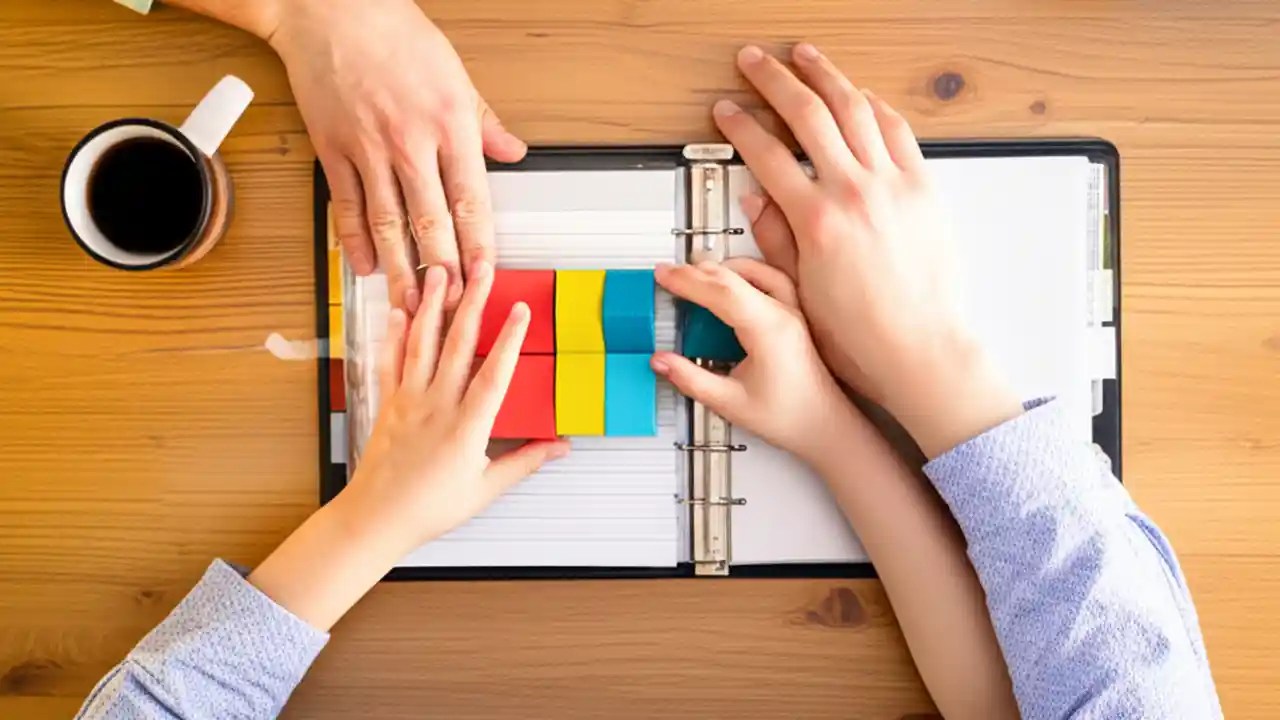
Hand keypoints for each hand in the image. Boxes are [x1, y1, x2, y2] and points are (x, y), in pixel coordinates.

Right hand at [269, 0, 526, 311]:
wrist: (331, 10)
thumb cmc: (395, 34)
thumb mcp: (455, 74)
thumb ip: (484, 122)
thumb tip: (513, 153)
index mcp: (449, 123)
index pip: (471, 199)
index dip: (479, 245)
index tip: (487, 276)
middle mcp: (409, 141)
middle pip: (431, 221)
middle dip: (443, 271)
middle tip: (452, 306)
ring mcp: (368, 149)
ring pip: (388, 223)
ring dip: (401, 269)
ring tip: (411, 304)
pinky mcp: (333, 150)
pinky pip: (347, 207)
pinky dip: (355, 242)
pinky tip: (366, 267)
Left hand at [342, 262, 569, 552]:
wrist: (377, 517)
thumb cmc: (429, 508)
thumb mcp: (486, 488)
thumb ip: (524, 462)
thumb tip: (558, 448)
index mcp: (466, 425)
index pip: (494, 373)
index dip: (509, 339)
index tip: (520, 311)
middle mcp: (437, 404)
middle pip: (458, 343)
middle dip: (472, 301)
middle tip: (481, 270)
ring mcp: (409, 400)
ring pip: (422, 343)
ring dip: (432, 305)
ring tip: (439, 274)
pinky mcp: (389, 403)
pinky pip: (392, 360)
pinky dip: (396, 334)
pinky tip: (400, 311)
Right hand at [650, 259, 860, 466]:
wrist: (827, 428)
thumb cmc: (791, 418)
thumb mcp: (730, 402)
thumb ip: (690, 378)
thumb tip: (663, 361)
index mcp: (769, 329)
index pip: (721, 291)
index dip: (687, 280)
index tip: (664, 275)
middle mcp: (784, 314)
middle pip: (736, 276)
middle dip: (698, 271)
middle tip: (670, 274)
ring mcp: (792, 313)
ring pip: (757, 271)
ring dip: (724, 268)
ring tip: (696, 273)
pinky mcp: (795, 318)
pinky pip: (770, 280)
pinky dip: (744, 275)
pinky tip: (731, 282)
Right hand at [713, 43, 1021, 457]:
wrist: (919, 350)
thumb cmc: (862, 336)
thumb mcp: (798, 291)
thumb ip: (774, 237)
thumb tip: (756, 198)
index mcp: (818, 222)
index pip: (767, 154)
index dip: (740, 126)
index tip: (728, 112)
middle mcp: (856, 195)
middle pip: (808, 114)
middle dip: (775, 81)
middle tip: (755, 62)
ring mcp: (894, 187)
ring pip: (856, 108)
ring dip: (826, 75)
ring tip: (806, 57)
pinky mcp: (923, 190)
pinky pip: (898, 131)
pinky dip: (876, 106)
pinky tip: (861, 95)